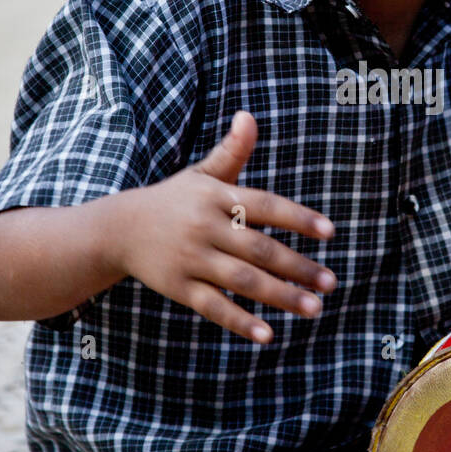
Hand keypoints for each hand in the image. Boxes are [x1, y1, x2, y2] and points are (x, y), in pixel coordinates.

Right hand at [114, 111, 336, 341]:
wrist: (118, 229)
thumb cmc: (174, 201)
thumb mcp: (201, 175)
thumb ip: (232, 152)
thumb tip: (249, 116)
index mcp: (216, 197)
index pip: (264, 205)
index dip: (297, 218)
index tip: (330, 232)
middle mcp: (205, 227)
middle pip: (258, 248)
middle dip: (298, 267)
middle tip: (331, 282)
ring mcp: (191, 258)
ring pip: (241, 281)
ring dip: (280, 296)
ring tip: (314, 308)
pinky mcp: (179, 287)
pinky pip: (214, 307)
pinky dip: (241, 321)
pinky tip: (268, 335)